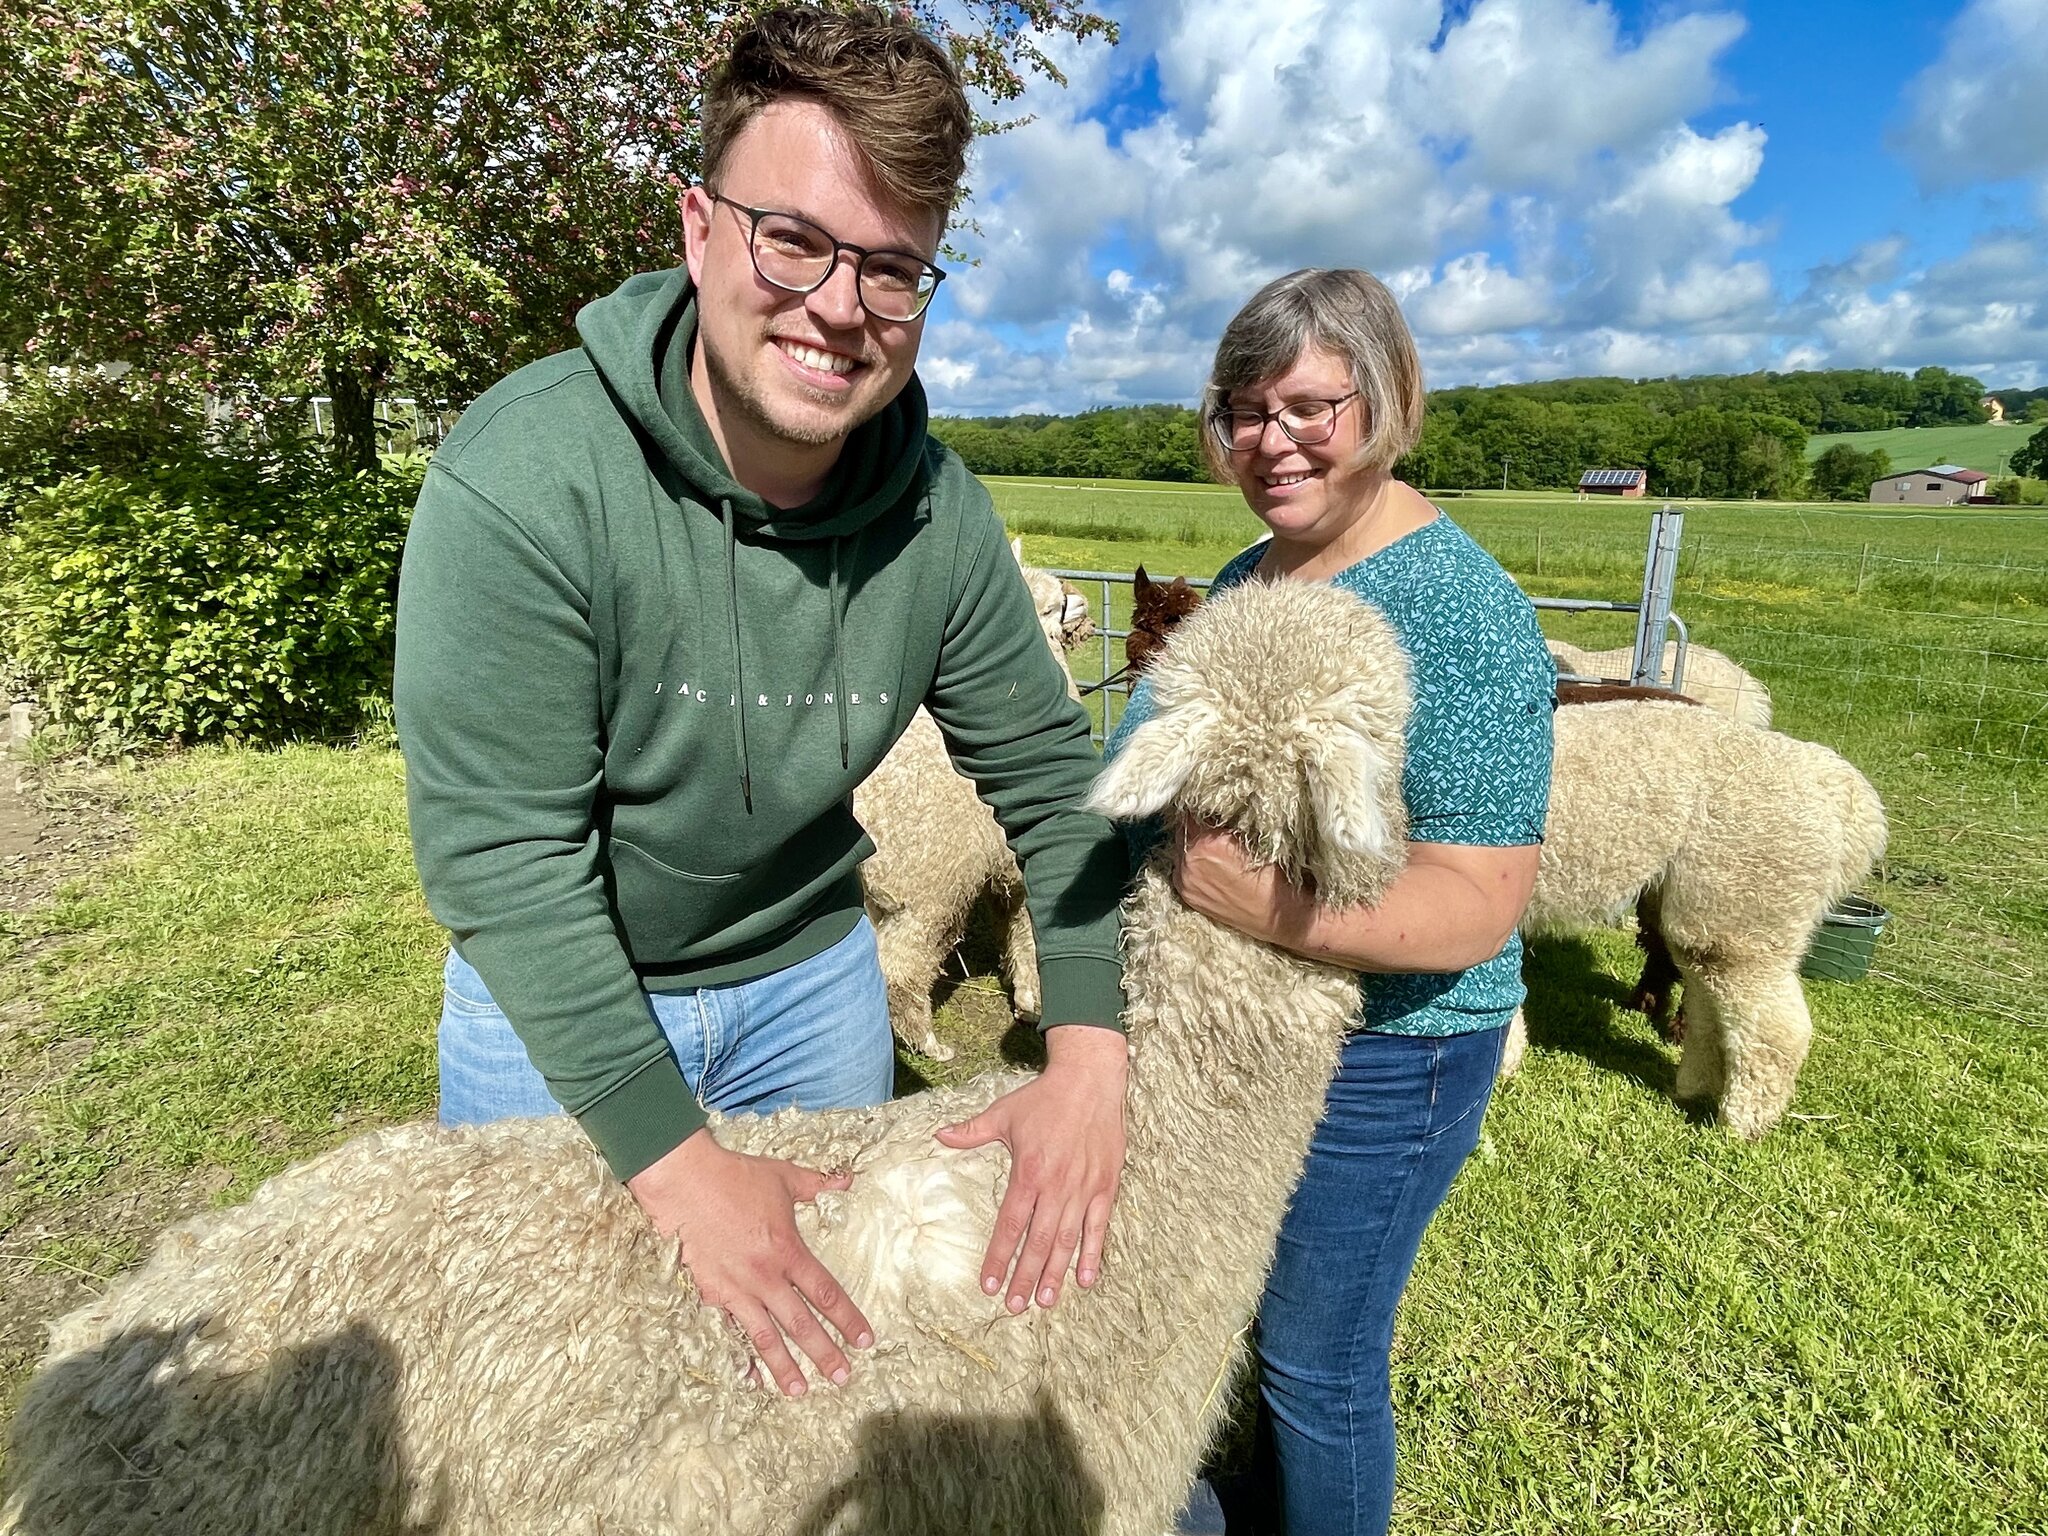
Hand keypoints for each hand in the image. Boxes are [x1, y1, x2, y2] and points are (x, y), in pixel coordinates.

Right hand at [627, 1128, 871, 1396]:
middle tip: (843, 1378)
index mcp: (787, 1249)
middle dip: (824, 1353)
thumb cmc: (734, 1176)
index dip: (847, 1318)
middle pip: (801, 1324)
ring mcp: (735, 1288)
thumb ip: (816, 1184)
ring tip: (801, 1392)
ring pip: (765, 1336)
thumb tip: (846, 1181)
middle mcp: (765, 1276)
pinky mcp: (709, 1293)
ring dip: (785, 1367)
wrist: (683, 1181)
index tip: (865, 1340)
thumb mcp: (782, 1176)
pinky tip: (752, 1378)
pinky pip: (730, 1331)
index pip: (825, 1293)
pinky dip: (742, 1356)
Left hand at [935, 1024, 1127, 1312]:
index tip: (988, 1285)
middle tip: (1015, 1306)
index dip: (998, 1258)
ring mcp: (1083, 1188)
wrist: (1091, 1080)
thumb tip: (939, 1135)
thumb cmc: (1044, 1097)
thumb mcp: (1003, 1113)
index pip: (1010, 1225)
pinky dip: (1092, 1253)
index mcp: (1028, 1172)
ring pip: (1067, 1240)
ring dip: (1056, 1273)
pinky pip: (1099, 1227)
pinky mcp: (1106, 1186)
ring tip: (1046, 1301)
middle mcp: (1056, 1186)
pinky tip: (1085, 1279)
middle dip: (1025, 1277)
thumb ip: (972, 1131)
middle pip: (1038, 1241)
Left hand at [1170, 818, 1307, 944]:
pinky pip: (1182, 867)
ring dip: (1194, 844)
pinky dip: (1193, 862)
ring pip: (1182, 847)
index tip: (1216, 805)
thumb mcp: (1259, 836)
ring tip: (1215, 847)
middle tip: (1217, 826)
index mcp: (1209, 843)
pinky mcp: (1187, 895)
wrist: (1283, 916)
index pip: (1195, 809)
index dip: (1207, 805)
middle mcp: (1191, 861)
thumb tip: (1219, 805)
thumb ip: (1231, 822)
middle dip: (1199, 825)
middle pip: (1185, 827)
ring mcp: (1186, 880)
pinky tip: (1211, 864)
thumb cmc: (1278, 876)